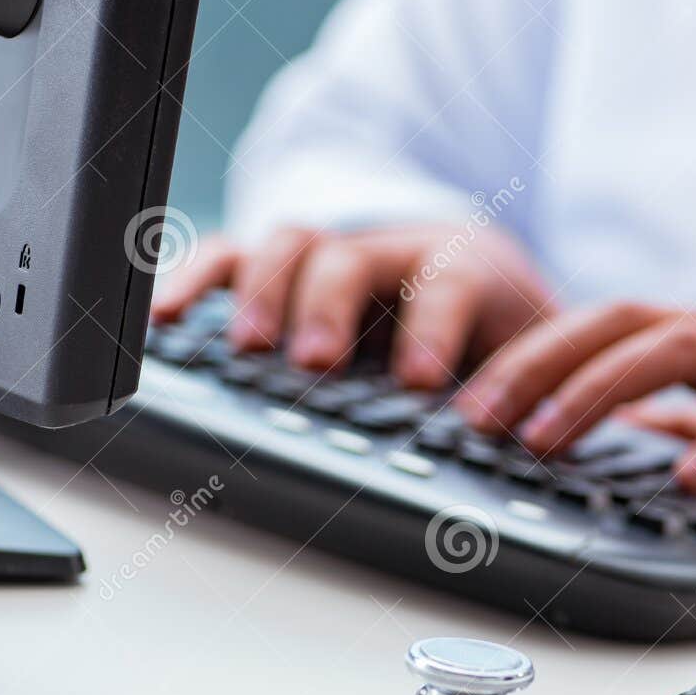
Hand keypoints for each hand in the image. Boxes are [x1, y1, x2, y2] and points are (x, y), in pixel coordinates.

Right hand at [149, 224, 555, 387]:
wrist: (478, 280)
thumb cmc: (500, 331)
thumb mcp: (527, 358)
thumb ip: (519, 390)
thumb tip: (524, 446)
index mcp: (464, 269)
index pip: (446, 285)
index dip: (431, 328)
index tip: (419, 381)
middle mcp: (391, 252)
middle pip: (351, 258)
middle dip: (328, 307)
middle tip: (317, 362)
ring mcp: (334, 256)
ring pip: (290, 248)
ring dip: (264, 294)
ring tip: (246, 349)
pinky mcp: (283, 269)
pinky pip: (231, 259)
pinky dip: (197, 282)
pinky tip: (168, 320)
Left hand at [458, 304, 695, 549]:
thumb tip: (641, 433)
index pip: (618, 328)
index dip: (541, 357)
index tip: (478, 404)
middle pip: (630, 322)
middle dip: (544, 363)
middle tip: (480, 415)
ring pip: (685, 346)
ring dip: (603, 389)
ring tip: (547, 437)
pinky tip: (683, 474)